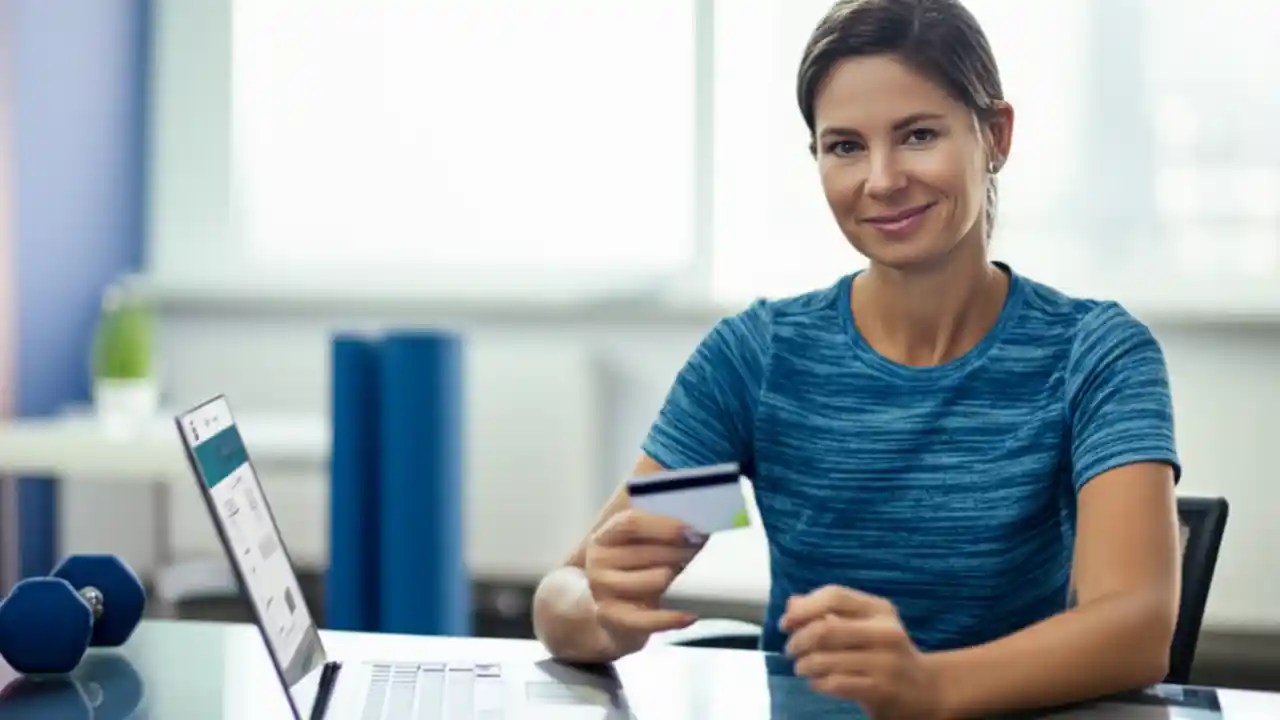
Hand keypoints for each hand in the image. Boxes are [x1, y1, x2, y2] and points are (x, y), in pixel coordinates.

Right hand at [584, 508, 707, 654]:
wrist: (612, 606)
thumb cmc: (634, 561)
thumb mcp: (638, 529)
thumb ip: (653, 500)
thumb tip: (671, 474)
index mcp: (605, 534)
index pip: (631, 523)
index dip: (664, 525)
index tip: (692, 529)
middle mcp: (598, 562)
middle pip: (647, 553)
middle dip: (679, 550)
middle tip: (698, 546)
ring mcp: (603, 592)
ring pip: (654, 581)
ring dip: (676, 576)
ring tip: (683, 571)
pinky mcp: (613, 619)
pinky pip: (647, 620)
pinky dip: (672, 618)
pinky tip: (689, 616)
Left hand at [780, 585, 944, 719]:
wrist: (924, 689)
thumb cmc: (884, 652)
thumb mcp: (863, 625)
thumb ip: (828, 612)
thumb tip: (792, 604)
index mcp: (880, 609)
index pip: (834, 595)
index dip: (803, 608)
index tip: (785, 623)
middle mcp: (886, 631)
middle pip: (826, 628)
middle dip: (799, 640)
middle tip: (791, 650)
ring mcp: (886, 661)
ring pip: (826, 659)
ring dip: (804, 665)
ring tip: (802, 667)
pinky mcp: (883, 689)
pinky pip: (835, 683)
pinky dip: (818, 682)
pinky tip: (818, 682)